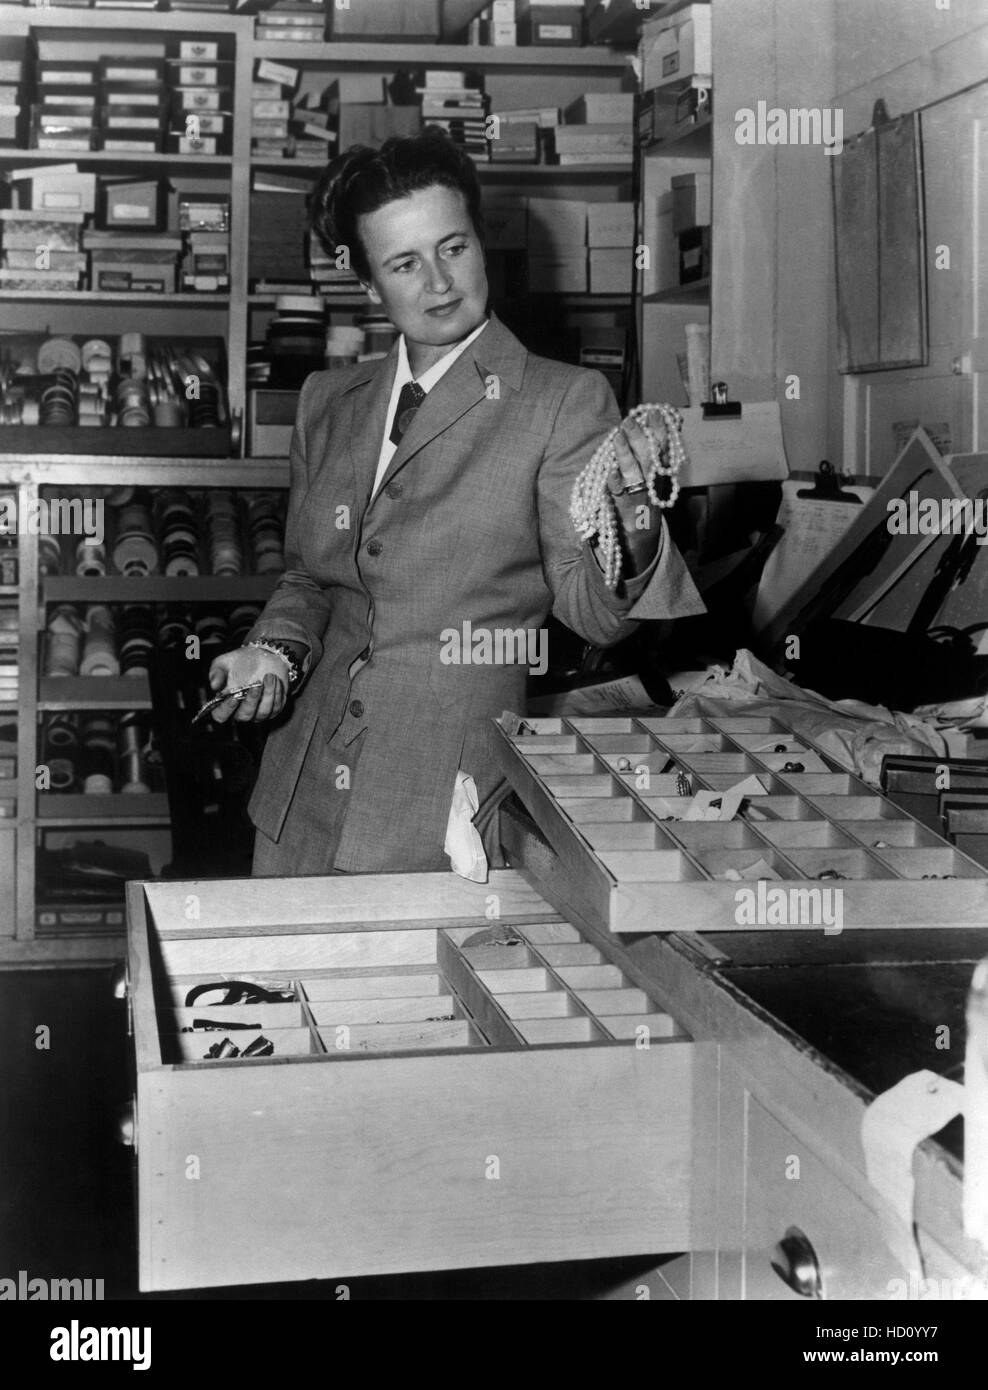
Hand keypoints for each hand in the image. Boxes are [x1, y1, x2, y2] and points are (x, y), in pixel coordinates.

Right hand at [207, 648, 288, 723]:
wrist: (262, 655)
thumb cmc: (238, 662)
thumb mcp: (223, 663)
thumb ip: (217, 673)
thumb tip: (214, 685)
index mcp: (225, 703)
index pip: (221, 715)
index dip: (226, 710)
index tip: (233, 698)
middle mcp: (241, 711)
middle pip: (245, 716)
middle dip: (251, 701)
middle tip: (256, 685)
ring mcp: (259, 712)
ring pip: (263, 712)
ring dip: (268, 694)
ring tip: (269, 676)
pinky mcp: (274, 709)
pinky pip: (277, 706)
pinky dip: (277, 692)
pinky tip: (276, 680)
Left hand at [606, 410, 663, 528]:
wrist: (641, 527)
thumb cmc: (645, 489)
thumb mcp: (654, 469)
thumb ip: (655, 445)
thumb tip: (656, 416)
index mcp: (659, 468)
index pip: (662, 446)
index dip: (660, 429)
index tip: (655, 412)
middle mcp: (650, 479)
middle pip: (647, 456)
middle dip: (639, 437)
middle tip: (630, 420)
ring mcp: (637, 491)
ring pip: (633, 471)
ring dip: (625, 454)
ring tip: (617, 436)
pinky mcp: (623, 502)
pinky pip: (619, 493)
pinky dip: (615, 483)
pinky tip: (611, 473)